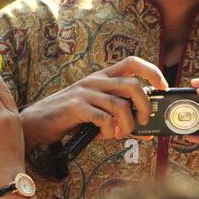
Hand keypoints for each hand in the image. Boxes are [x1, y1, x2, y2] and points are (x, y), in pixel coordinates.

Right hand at [19, 56, 168, 148]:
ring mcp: (84, 93)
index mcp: (101, 77)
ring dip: (127, 125)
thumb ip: (120, 118)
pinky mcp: (75, 107)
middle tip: (143, 121)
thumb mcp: (97, 112)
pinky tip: (105, 135)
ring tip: (120, 134)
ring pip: (120, 105)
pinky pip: (103, 118)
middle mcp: (94, 81)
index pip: (132, 63)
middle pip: (133, 86)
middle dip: (145, 106)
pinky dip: (110, 131)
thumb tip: (146, 132)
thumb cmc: (69, 117)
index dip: (152, 72)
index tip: (162, 88)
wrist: (36, 122)